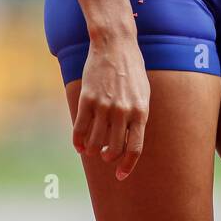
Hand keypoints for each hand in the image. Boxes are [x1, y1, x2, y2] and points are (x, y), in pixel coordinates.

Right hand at [73, 34, 149, 181]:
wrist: (115, 44)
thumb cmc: (131, 69)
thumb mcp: (143, 93)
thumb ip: (138, 116)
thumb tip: (130, 141)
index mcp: (141, 111)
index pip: (135, 149)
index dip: (127, 166)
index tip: (120, 175)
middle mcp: (123, 112)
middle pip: (114, 149)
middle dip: (108, 157)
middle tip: (105, 156)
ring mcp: (104, 106)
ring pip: (94, 143)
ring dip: (92, 151)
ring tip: (92, 149)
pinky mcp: (87, 99)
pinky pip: (79, 130)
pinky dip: (78, 142)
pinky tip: (79, 145)